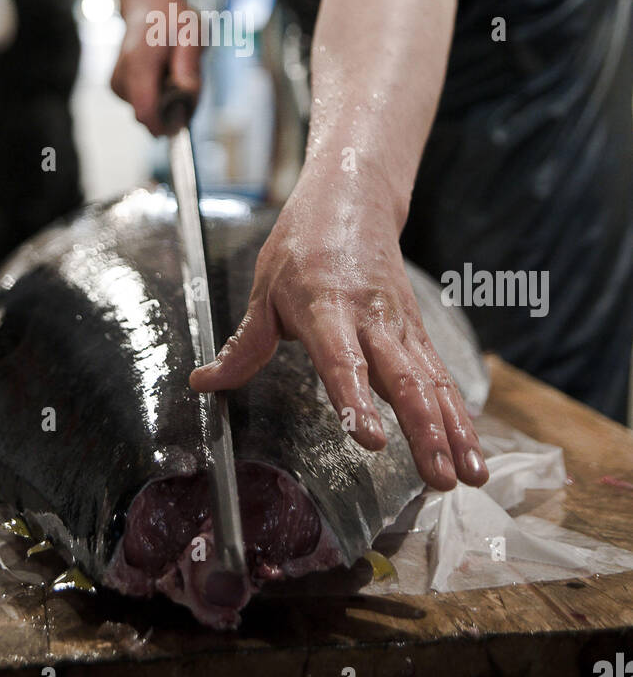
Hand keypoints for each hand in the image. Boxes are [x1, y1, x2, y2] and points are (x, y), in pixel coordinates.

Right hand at [111, 0, 201, 136]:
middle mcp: (121, 77)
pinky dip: (158, 97)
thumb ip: (189, 64)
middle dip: (173, 109)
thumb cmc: (173, 18)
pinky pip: (144, 106)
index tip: (185, 118)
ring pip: (148, 113)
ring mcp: (117, 85)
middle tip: (188, 79)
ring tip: (175, 70)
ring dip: (168, 101)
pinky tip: (163, 74)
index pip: (145, 112)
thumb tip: (187, 93)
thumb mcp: (192, 33)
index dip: (166, 125)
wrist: (148, 5)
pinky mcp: (118, 89)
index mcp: (138, 63)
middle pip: (149, 116)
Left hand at [190, 171, 488, 490]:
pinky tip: (471, 451)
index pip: (342, 362)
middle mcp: (371, 319)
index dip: (356, 402)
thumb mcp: (264, 289)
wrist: (353, 200)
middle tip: (438, 477)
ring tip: (469, 476)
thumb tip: (206, 382)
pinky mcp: (417, 331)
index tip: (373, 440)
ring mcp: (400, 325)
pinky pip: (441, 376)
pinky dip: (460, 415)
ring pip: (431, 381)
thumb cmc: (303, 244)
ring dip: (452, 430)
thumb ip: (244, 345)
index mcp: (326, 308)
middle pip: (402, 378)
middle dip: (423, 430)